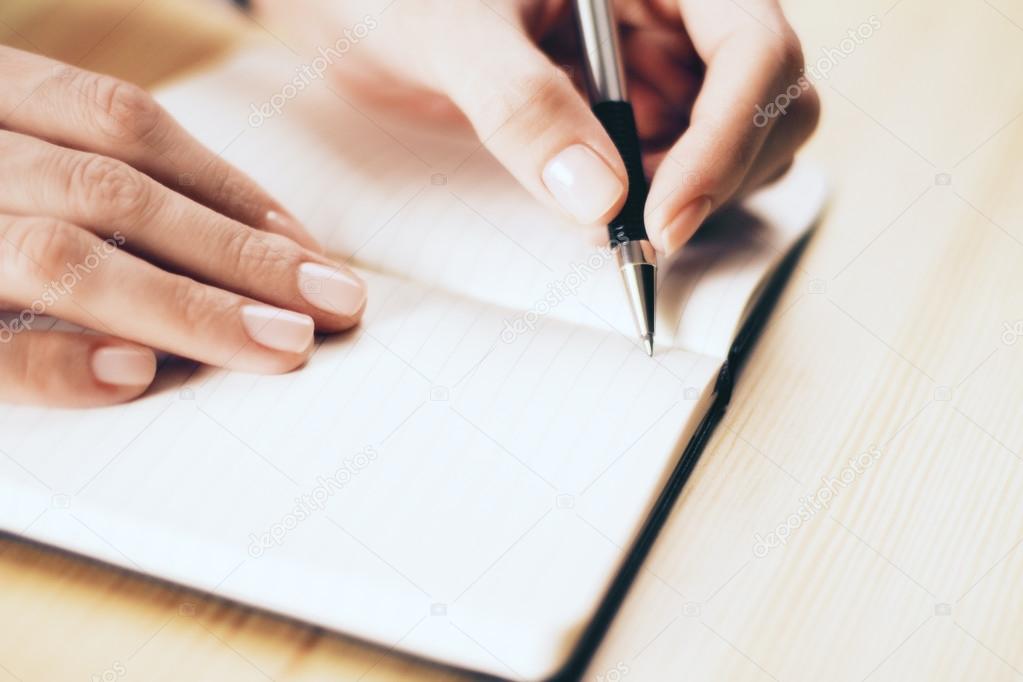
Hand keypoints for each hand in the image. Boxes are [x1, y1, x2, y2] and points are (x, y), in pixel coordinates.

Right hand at [0, 46, 366, 406]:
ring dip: (184, 305)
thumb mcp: (16, 150)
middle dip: (238, 252)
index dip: (228, 187)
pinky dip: (58, 360)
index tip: (313, 250)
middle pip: (115, 191)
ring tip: (281, 344)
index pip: (122, 121)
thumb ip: (92, 176)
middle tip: (335, 305)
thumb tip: (244, 242)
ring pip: (60, 257)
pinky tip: (138, 375)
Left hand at [253, 0, 818, 253]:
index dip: (730, 134)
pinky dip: (654, 200)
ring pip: (738, 140)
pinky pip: (680, 163)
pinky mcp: (634, 104)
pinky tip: (595, 204)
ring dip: (688, 194)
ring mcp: (659, 57)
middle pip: (773, 96)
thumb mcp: (449, 34)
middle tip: (640, 231)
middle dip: (718, 173)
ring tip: (604, 213)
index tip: (664, 215)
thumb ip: (521, 105)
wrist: (353, 9)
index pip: (752, 42)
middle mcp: (674, 6)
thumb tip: (601, 202)